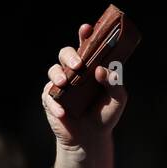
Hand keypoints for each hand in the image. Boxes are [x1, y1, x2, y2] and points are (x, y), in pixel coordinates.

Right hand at [40, 23, 127, 150]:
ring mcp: (60, 84)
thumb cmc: (105, 114)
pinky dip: (55, 104)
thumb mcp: (117, 100)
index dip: (85, 34)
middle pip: (66, 53)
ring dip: (58, 74)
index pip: (86, 45)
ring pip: (53, 70)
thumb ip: (115, 84)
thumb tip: (102, 70)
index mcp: (90, 66)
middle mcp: (73, 71)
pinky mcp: (50, 98)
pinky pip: (49, 96)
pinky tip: (63, 112)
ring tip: (65, 83)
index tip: (87, 28)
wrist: (91, 138)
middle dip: (70, 55)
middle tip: (79, 65)